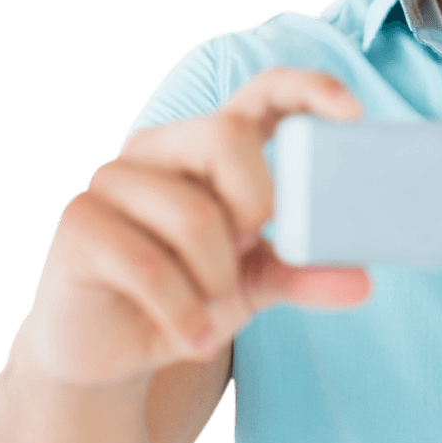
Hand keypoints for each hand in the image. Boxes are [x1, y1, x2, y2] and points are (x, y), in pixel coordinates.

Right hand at [16, 68, 371, 388]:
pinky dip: (185, 312)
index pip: (262, 93)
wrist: (112, 353)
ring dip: (218, 278)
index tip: (354, 112)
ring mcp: (114, 179)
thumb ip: (304, 271)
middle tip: (249, 249)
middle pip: (227, 135)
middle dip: (256, 202)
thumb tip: (361, 282)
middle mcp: (162, 147)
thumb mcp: (257, 281)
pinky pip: (149, 264)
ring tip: (212, 305)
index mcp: (213, 145)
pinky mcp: (80, 223)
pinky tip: (194, 336)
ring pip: (195, 214)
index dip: (307, 89)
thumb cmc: (191, 294)